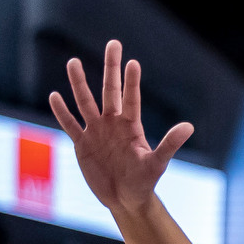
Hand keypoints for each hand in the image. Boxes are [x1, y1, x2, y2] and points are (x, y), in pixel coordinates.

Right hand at [48, 40, 194, 213]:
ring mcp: (96, 132)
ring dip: (79, 83)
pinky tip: (54, 96)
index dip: (131, 81)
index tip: (133, 62)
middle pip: (109, 91)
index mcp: (131, 126)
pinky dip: (61, 112)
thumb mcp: (157, 163)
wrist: (125, 199)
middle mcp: (113, 124)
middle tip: (113, 44)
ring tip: (73, 62)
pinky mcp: (82, 144)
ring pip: (85, 102)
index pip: (131, 98)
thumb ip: (170, 144)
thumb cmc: (144, 181)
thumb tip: (189, 126)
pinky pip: (69, 124)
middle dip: (110, 68)